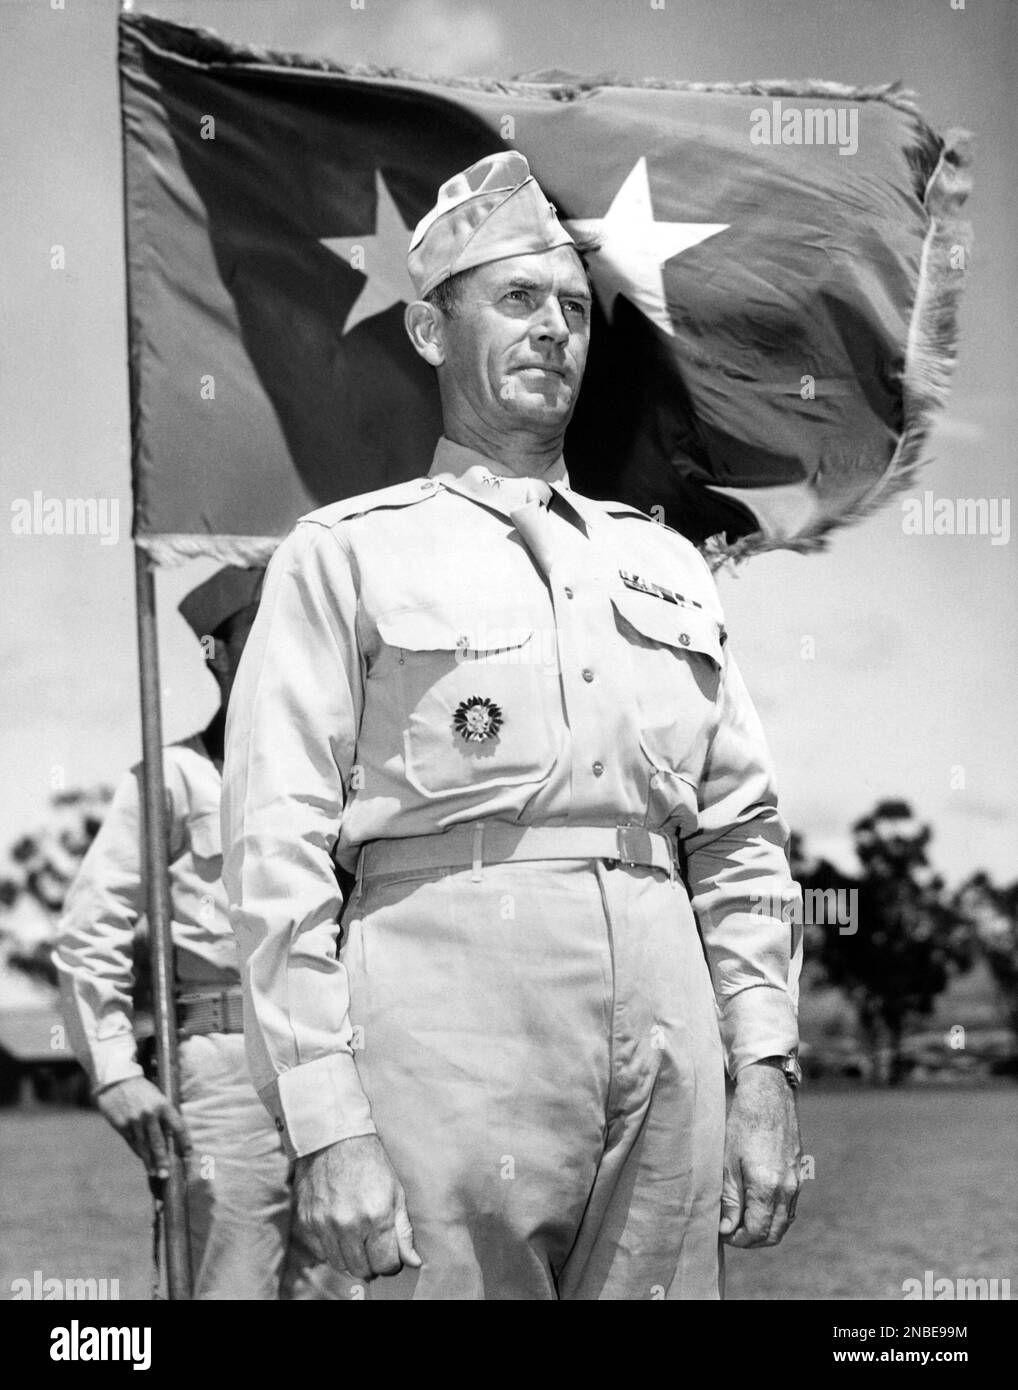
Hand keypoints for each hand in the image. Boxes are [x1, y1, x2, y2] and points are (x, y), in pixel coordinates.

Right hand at [96, 1076, 191, 1178]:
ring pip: (144, 1146)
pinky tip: (144, 1159)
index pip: (178, 1126)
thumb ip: (163, 1114)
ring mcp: (134, 1121)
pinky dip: (139, 1152)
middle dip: (163, 1160)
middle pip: (159, 1142)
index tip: (188, 1153)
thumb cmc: (141, 1088)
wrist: (116, 1079)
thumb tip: (171, 1135)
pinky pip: (132, 1142)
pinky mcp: (122, 1125)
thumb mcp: (157, 1095)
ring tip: (156, 1173)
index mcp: (163, 1104)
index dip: (184, 1141)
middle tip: (167, 1175)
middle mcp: (149, 1114)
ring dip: (150, 1161)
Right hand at [294, 1133, 421, 1280]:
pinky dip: (331, 1246)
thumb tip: (414, 1262)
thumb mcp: (395, 1192)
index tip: (389, 1250)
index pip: (385, 1264)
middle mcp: (349, 1224)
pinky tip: (338, 1227)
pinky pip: (320, 1251)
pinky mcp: (307, 1221)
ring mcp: (324, 1224)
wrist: (334, 1137)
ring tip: (356, 1233)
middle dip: (371, 1261)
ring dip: (350, 1256)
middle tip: (373, 1243)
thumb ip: (403, 1231)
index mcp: (377, 1216)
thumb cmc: (370, 1163)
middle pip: (362, 1269)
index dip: (390, 1261)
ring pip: (340, 1264)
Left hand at [719, 1061, 801, 1247]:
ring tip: (740, 1218)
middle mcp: (787, 1189)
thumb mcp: (728, 1162)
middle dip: (751, 1239)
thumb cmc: (742, 1124)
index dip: (737, 1239)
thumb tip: (728, 1228)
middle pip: (773, 1234)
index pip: (757, 1232)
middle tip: (730, 1230)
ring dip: (764, 1228)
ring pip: (784, 1222)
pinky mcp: (799, 1174)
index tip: (721, 1232)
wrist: (768, 1095)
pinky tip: (756, 1205)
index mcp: (767, 1187)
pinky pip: (790, 1207)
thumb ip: (729, 1199)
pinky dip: (775, 1215)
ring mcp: (797, 1182)